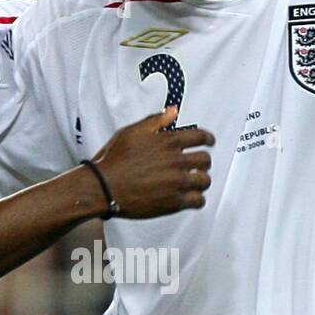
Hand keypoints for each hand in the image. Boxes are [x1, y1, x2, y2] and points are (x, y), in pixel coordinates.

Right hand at [91, 106, 213, 218]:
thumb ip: (156, 121)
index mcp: (168, 142)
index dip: (208, 139)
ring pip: (204, 181)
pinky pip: (198, 201)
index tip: (209, 142)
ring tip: (195, 182)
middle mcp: (176, 161)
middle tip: (199, 165)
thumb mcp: (132, 132)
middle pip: (205, 160)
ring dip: (201, 180)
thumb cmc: (114, 161)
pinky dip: (197, 199)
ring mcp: (177, 183)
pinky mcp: (174, 202)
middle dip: (203, 161)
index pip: (200, 137)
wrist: (104, 187)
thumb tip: (173, 111)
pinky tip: (191, 198)